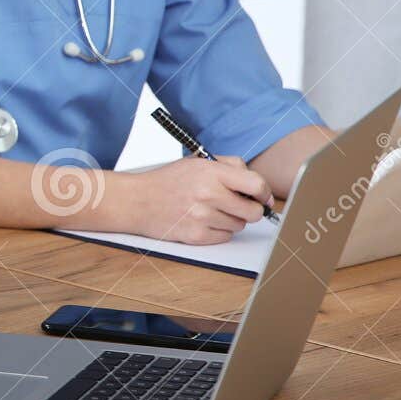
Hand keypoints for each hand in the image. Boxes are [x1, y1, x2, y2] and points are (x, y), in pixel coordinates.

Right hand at [125, 156, 273, 244]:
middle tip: (238, 205)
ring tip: (211, 210)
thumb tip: (259, 187)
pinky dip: (219, 231)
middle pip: (253, 212)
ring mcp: (201, 217)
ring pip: (239, 226)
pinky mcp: (195, 236)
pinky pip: (225, 237)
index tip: (262, 197)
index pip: (256, 185)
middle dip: (251, 210)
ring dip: (231, 220)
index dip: (264, 193)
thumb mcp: (197, 162)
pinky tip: (203, 221)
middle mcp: (208, 195)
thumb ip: (230, 166)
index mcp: (211, 173)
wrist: (136, 201)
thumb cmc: (168, 180)